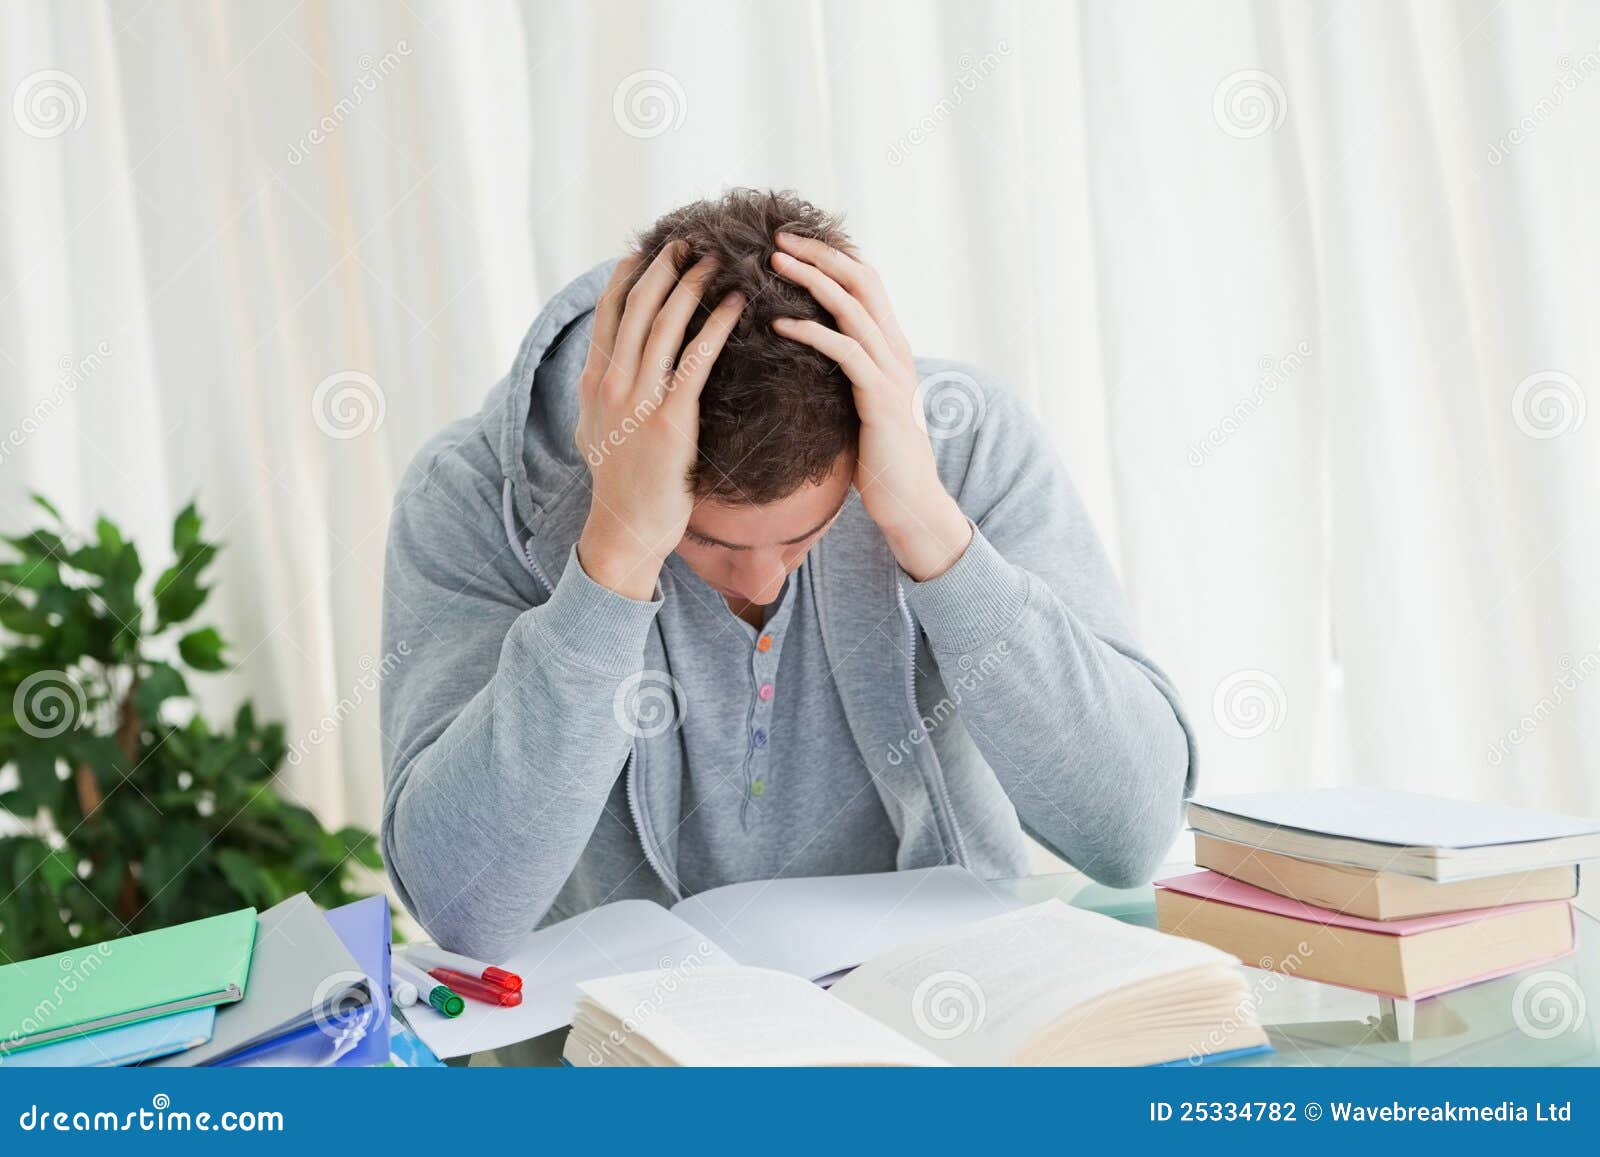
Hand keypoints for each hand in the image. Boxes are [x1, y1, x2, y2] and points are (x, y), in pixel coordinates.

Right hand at [576, 244, 744, 598]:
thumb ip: (602, 394)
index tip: (648, 248)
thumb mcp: (596, 431)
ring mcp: (637, 399)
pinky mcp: (669, 419)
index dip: (629, 276)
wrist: (626, 529)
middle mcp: (611, 383)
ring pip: (664, 325)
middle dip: (663, 268)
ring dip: (691, 286)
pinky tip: (735, 305)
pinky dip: (716, 326)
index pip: (608, 313)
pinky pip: (695, 359)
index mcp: (594, 381)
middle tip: (688, 240)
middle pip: (636, 307)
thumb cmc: (621, 484)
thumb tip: (606, 367)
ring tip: (716, 259)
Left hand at [768, 233, 971, 580]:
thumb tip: (801, 351)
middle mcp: (896, 349)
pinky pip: (845, 352)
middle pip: (862, 280)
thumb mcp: (856, 402)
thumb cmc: (877, 457)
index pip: (865, 282)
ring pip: (853, 307)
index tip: (791, 241)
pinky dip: (811, 332)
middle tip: (778, 238)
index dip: (831, 256)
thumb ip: (841, 372)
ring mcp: (892, 371)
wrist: (909, 499)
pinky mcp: (880, 397)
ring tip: (775, 264)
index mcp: (890, 346)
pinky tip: (779, 325)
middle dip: (820, 254)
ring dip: (812, 280)